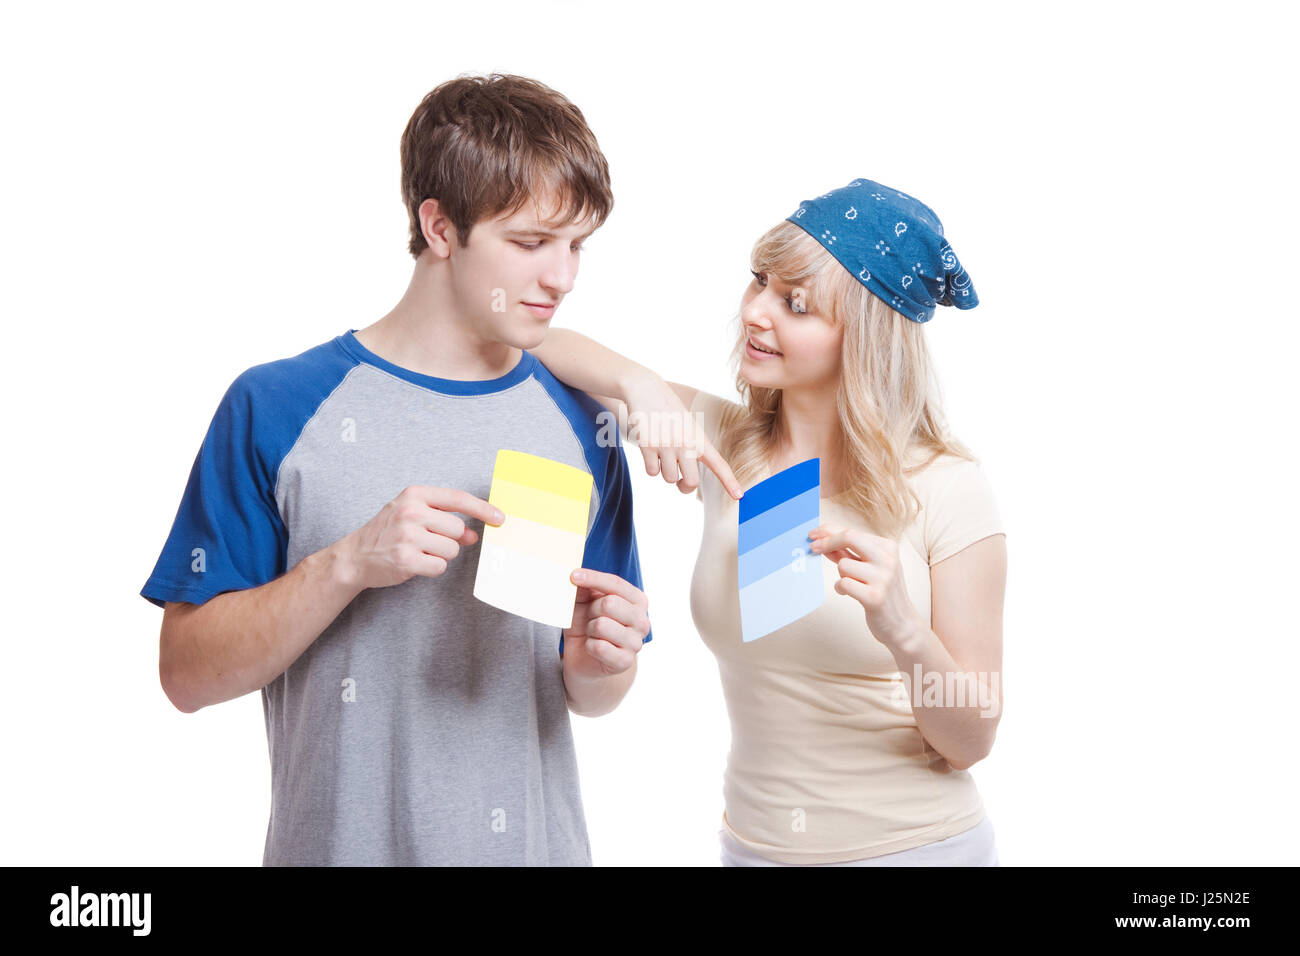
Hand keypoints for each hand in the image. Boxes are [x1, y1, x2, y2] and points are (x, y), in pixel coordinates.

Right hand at [337, 485, 503, 590]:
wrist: (354, 556)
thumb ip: (443, 520)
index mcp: (414, 494)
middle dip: (450, 539)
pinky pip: (440, 566)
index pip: (458, 498)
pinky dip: (432, 568)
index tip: (500, 518)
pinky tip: (414, 563)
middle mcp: (411, 512)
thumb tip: (473, 535)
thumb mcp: (413, 515)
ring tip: (418, 551)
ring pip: (451, 549)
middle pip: (457, 528)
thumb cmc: (387, 532)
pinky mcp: (406, 559)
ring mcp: (407, 536)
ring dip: (440, 555)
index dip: (483, 508)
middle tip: (428, 541)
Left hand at [562, 568, 649, 677]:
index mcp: (637, 601)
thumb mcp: (583, 602)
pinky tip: (593, 647)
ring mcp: (636, 642)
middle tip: (590, 617)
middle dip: (591, 609)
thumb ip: (584, 588)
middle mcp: (642, 621)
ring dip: (589, 629)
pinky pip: (599, 647)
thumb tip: (576, 576)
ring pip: (602, 625)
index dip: (594, 578)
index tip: (573, 575)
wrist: (586, 658)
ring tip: (592, 633)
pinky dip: (589, 646)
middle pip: (610, 603)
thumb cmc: (588, 624)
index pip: (616, 584)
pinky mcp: (625, 661)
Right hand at [622, 375, 743, 498]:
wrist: (646, 389)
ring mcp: (667, 445)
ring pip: (668, 478)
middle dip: (684, 486)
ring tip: (662, 452)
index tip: (739, 496)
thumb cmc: (669, 411)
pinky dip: (650, 465)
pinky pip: (652, 472)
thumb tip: (683, 479)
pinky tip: (650, 448)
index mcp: (699, 438)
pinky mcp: (648, 446)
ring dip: (664, 471)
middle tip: (679, 481)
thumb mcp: (688, 426)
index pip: (719, 464)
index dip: (730, 482)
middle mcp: (686, 443)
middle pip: (690, 482)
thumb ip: (691, 450)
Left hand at [810, 525, 920, 646]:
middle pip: (848, 537)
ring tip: (853, 585)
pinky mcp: (874, 597)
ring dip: (841, 576)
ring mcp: (883, 578)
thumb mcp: (870, 566)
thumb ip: (848, 553)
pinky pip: (843, 583)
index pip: (852, 532)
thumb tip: (822, 539)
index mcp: (888, 547)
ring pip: (843, 565)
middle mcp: (888, 559)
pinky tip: (850, 594)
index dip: (828, 531)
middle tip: (813, 548)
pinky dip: (841, 589)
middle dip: (827, 542)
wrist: (902, 623)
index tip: (813, 534)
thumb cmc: (882, 592)